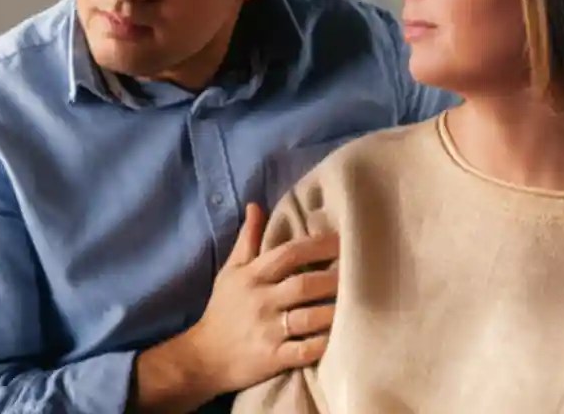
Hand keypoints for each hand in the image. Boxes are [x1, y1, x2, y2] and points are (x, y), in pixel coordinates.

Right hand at [131, 203, 338, 412]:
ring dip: (334, 311)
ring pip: (309, 318)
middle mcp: (261, 301)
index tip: (343, 240)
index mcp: (253, 276)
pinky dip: (323, 345)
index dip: (318, 245)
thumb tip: (256, 205)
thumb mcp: (231, 271)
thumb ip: (248, 239)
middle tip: (360, 273)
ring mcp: (268, 331)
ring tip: (358, 304)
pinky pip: (304, 352)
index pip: (289, 253)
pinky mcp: (273, 359)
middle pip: (304, 284)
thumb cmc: (222, 310)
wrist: (203, 358)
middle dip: (334, 278)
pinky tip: (341, 339)